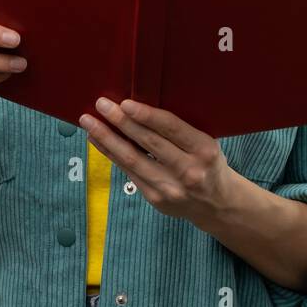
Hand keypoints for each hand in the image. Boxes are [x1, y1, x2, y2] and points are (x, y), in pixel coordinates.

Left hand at [79, 98, 236, 223]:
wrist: (217, 204)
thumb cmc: (207, 163)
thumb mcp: (205, 142)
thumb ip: (180, 130)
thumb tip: (138, 106)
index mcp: (205, 150)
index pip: (171, 128)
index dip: (146, 115)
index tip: (125, 102)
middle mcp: (189, 171)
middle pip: (148, 143)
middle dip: (121, 122)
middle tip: (101, 105)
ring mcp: (170, 188)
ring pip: (132, 159)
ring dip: (107, 138)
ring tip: (89, 122)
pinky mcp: (156, 199)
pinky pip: (128, 171)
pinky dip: (111, 154)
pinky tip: (97, 140)